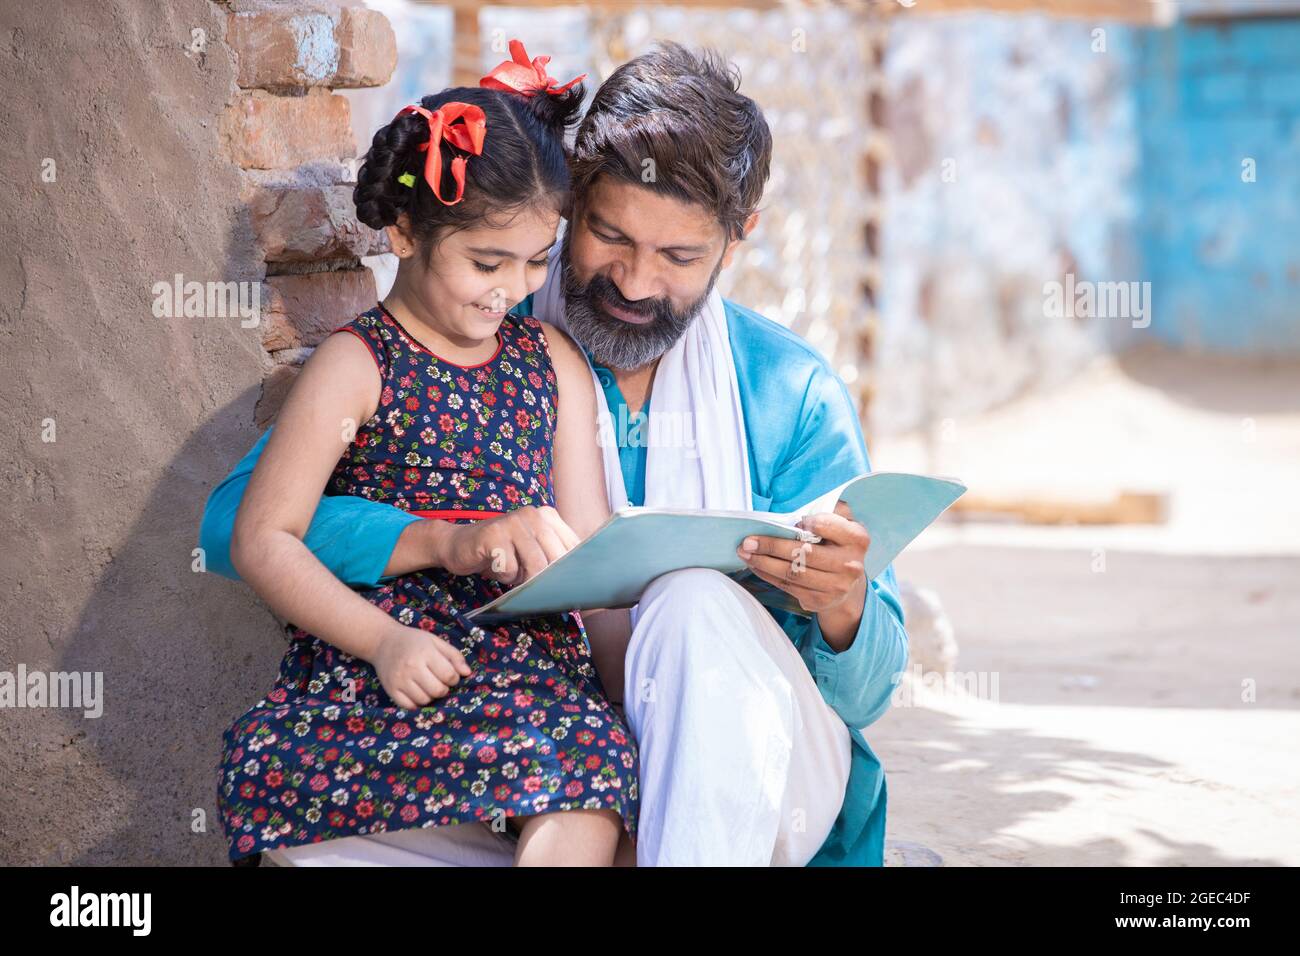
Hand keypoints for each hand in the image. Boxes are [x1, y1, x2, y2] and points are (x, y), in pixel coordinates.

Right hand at [370, 619, 472, 709]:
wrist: (383, 642)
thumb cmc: (414, 641)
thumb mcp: (436, 642)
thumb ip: (454, 656)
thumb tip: (467, 673)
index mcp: (425, 652)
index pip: (449, 675)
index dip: (454, 678)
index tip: (450, 675)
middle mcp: (411, 667)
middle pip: (437, 691)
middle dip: (443, 689)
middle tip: (439, 682)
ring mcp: (399, 680)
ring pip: (424, 700)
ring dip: (430, 696)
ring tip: (427, 686)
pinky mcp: (390, 690)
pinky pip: (409, 706)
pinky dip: (416, 703)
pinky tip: (417, 692)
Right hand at [439, 505, 579, 586]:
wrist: (458, 545)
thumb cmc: (501, 553)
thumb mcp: (532, 551)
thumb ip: (553, 557)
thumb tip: (577, 581)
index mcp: (548, 515)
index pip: (573, 546)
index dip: (571, 570)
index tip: (565, 584)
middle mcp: (533, 513)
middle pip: (556, 558)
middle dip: (546, 578)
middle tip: (531, 582)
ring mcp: (513, 521)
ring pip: (535, 564)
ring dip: (523, 578)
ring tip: (511, 572)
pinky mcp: (493, 534)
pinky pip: (509, 568)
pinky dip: (503, 576)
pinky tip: (493, 565)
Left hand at [736, 500, 869, 616]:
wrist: (847, 584)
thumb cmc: (838, 545)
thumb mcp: (842, 522)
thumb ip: (829, 509)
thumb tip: (803, 513)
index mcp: (857, 538)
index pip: (827, 526)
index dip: (807, 523)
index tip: (789, 523)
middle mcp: (849, 564)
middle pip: (804, 553)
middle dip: (771, 546)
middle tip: (748, 540)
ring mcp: (835, 586)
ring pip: (792, 573)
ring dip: (763, 562)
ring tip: (745, 552)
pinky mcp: (820, 601)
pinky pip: (787, 586)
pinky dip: (767, 575)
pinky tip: (755, 565)